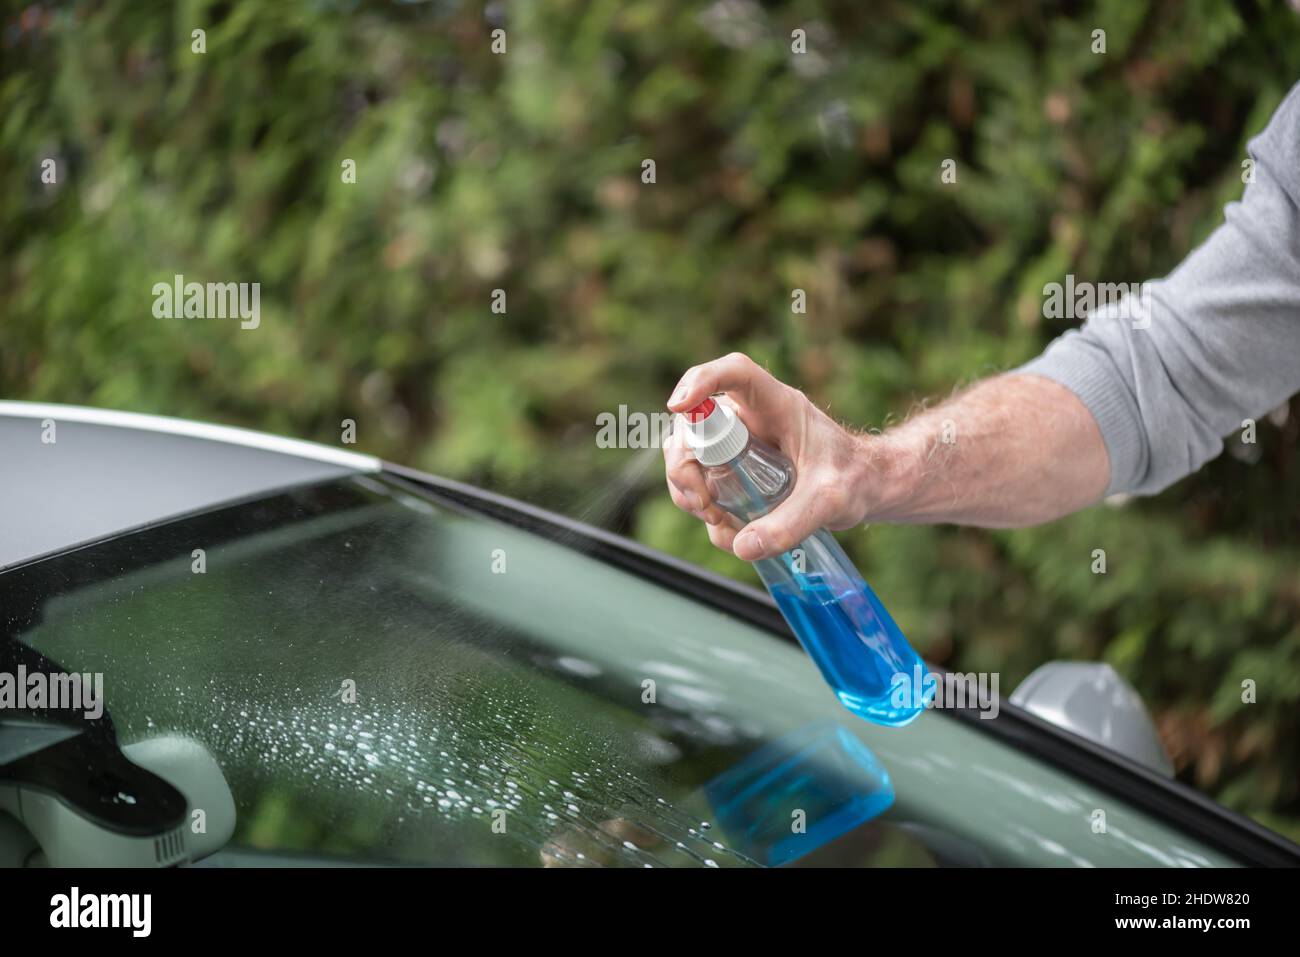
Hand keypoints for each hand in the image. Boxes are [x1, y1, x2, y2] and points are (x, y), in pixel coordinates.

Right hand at [663, 353, 871, 560]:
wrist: (864, 488)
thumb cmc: (854, 477)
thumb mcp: (830, 500)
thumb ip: (792, 522)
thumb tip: (743, 546)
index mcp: (777, 404)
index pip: (735, 373)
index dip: (701, 380)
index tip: (678, 405)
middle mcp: (748, 418)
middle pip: (692, 425)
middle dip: (685, 467)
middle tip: (707, 504)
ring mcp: (735, 444)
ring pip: (686, 456)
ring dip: (689, 493)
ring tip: (721, 522)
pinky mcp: (732, 471)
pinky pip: (699, 486)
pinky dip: (705, 512)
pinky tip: (732, 533)